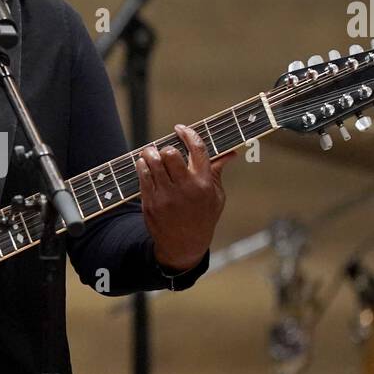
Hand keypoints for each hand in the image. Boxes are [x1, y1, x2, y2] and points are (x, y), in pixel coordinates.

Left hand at [136, 124, 234, 271]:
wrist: (184, 245)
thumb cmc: (203, 217)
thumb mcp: (216, 196)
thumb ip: (217, 172)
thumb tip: (231, 152)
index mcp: (204, 184)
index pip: (197, 149)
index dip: (188, 134)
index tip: (180, 128)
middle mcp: (185, 188)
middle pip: (171, 153)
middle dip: (166, 148)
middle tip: (165, 150)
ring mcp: (166, 196)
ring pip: (153, 162)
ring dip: (150, 154)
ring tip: (151, 154)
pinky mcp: (151, 203)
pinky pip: (142, 175)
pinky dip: (142, 166)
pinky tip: (145, 165)